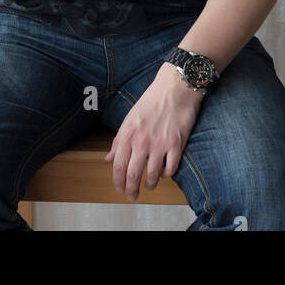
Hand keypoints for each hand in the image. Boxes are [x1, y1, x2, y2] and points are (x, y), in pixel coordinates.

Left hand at [104, 64, 202, 201]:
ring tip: (149, 186)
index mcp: (128, 133)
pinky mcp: (176, 144)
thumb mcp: (130, 117)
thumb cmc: (152, 100)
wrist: (175, 87)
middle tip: (132, 197)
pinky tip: (165, 172)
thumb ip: (119, 140)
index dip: (118, 182)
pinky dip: (167, 175)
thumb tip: (108, 158)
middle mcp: (142, 140)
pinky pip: (170, 169)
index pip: (118, 165)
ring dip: (149, 185)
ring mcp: (160, 143)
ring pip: (152, 176)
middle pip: (133, 175)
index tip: (120, 189)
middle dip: (131, 190)